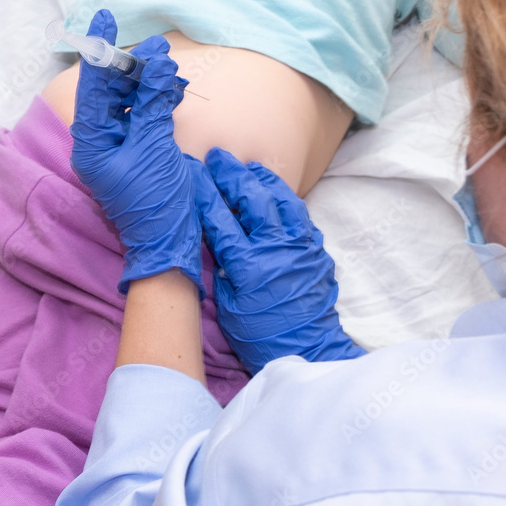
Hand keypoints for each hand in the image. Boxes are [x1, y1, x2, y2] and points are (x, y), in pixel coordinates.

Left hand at [70, 9, 203, 297]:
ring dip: (150, 81)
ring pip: (130, 99)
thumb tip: (157, 65)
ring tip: (172, 68)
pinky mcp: (140, 148)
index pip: (94, 86)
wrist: (170, 240)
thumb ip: (153, 104)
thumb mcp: (155, 148)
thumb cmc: (155, 201)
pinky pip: (145, 114)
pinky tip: (175, 89)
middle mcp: (101, 140)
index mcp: (93, 141)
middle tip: (159, 48)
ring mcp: (120, 144)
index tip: (105, 18)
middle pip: (111, 89)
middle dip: (134, 66)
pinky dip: (159, 99)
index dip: (101, 50)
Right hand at [188, 147, 364, 373]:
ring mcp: (299, 245)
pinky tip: (274, 193)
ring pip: (280, 198)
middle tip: (217, 157)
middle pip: (251, 197)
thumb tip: (213, 240)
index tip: (190, 171)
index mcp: (247, 263)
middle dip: (231, 173)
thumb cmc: (259, 335)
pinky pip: (299, 213)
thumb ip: (221, 268)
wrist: (307, 348)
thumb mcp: (228, 305)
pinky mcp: (315, 249)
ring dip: (261, 179)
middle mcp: (275, 247)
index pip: (218, 217)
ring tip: (247, 167)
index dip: (203, 191)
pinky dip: (284, 198)